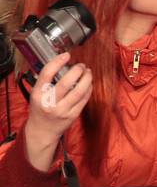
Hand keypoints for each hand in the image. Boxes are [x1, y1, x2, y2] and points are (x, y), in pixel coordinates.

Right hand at [23, 53, 91, 171]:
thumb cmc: (40, 109)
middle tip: (81, 65)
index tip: (66, 55)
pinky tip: (89, 83)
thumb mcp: (36, 95)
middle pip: (66, 83)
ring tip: (88, 72)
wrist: (42, 130)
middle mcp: (49, 102)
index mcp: (37, 94)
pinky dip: (88, 90)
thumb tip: (60, 64)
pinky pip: (84, 100)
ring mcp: (62, 110)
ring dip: (86, 79)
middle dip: (77, 71)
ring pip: (78, 92)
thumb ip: (45, 82)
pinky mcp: (72, 116)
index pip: (46, 74)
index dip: (57, 62)